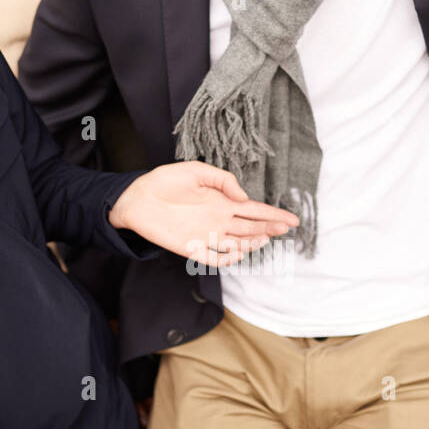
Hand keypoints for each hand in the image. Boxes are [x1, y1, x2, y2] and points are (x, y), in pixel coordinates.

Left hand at [108, 161, 298, 268]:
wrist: (136, 197)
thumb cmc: (164, 181)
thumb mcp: (196, 170)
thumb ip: (222, 180)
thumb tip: (243, 197)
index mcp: (221, 202)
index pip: (254, 210)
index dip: (274, 215)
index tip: (292, 219)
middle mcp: (218, 220)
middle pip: (251, 227)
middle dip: (270, 228)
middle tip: (286, 229)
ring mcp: (206, 236)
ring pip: (238, 244)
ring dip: (253, 242)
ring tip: (264, 237)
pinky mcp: (191, 248)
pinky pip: (215, 259)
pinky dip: (228, 258)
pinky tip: (238, 251)